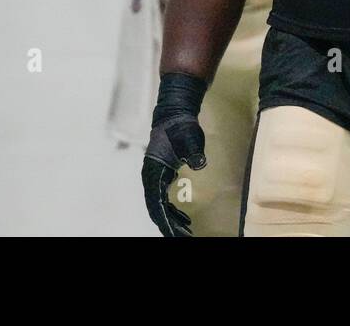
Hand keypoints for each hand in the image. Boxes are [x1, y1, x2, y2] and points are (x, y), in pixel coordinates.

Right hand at [141, 72, 207, 236]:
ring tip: (186, 231)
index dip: (165, 221)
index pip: (156, 203)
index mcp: (154, 170)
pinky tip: (184, 218)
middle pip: (156, 209)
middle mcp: (150, 176)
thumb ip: (193, 152)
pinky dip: (171, 210)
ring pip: (158, 206)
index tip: (175, 233)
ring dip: (170, 220)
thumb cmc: (181, 126)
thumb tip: (199, 163)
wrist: (174, 112)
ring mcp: (154, 176)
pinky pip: (162, 199)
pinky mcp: (161, 174)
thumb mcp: (190, 138)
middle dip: (168, 225)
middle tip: (184, 236)